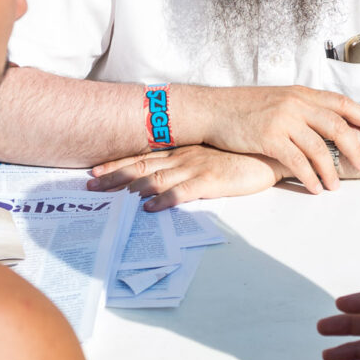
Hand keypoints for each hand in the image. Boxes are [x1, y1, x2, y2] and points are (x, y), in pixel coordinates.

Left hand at [89, 145, 283, 210]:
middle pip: (141, 166)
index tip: (95, 169)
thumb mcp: (208, 157)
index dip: (117, 163)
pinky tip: (151, 207)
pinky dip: (165, 199)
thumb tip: (163, 180)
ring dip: (132, 188)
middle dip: (113, 176)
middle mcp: (184, 157)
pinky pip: (184, 191)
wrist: (269, 153)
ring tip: (113, 198)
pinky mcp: (212, 180)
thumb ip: (187, 165)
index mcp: (182, 151)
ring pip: (157, 178)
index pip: (143, 156)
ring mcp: (197, 167)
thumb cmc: (240, 156)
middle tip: (90, 184)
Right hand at [183, 84, 359, 192]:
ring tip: (336, 186)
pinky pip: (297, 161)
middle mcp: (295, 104)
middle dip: (354, 147)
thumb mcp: (277, 99)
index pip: (340, 103)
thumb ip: (300, 108)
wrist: (213, 109)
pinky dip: (309, 177)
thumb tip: (323, 124)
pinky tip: (315, 188)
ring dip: (330, 170)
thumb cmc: (244, 108)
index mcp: (300, 93)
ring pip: (318, 147)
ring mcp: (282, 120)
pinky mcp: (269, 137)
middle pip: (336, 126)